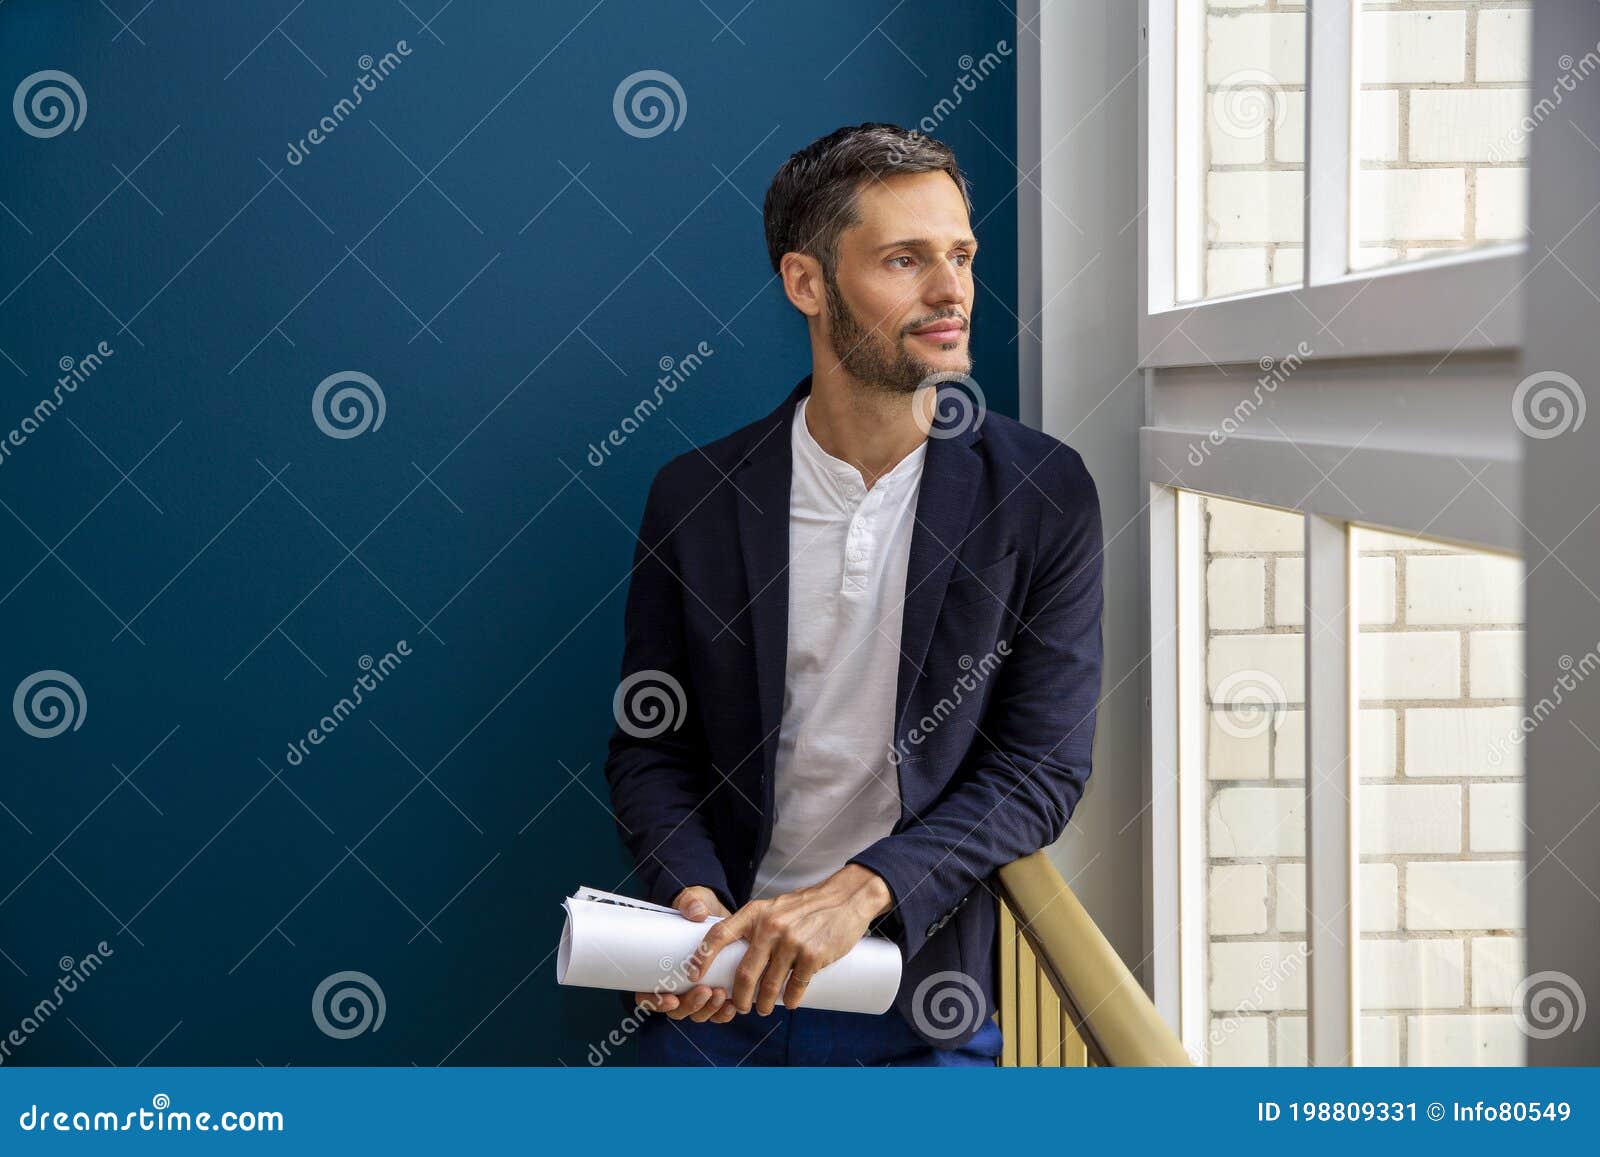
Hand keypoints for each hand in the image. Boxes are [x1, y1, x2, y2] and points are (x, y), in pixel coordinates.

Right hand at [633, 886, 737, 1023]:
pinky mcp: (713, 992)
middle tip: (705, 991)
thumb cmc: (699, 908)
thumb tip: (696, 912)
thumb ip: (692, 901)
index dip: (655, 1003)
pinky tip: (731, 1006)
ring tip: (721, 994)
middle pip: (675, 1009)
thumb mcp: (694, 900)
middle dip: (690, 1006)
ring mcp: (694, 991)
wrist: (722, 913)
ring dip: (707, 1010)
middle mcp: (675, 985)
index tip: (671, 999)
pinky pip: (715, 1013)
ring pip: (696, 1013)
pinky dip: (722, 1013)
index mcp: (657, 968)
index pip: (646, 996)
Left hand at [688, 864, 891, 1015]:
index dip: (702, 957)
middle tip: (739, 1007)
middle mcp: (770, 926)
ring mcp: (792, 941)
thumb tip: (737, 956)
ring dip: (763, 1003)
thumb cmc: (806, 907)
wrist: (846, 898)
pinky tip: (789, 1003)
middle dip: (739, 997)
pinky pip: (795, 986)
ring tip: (762, 1008)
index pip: (719, 934)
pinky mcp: (812, 955)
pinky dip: (790, 1000)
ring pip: (769, 985)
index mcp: (756, 913)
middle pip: (745, 972)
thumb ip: (757, 927)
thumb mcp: (775, 907)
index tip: (693, 976)